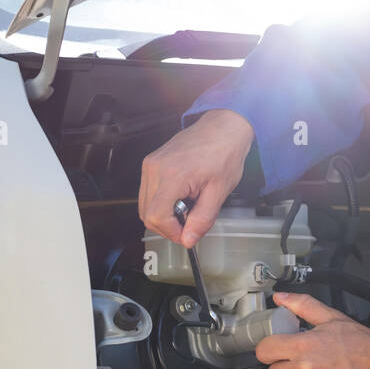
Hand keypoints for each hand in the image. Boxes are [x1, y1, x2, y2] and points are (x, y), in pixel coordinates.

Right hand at [139, 108, 254, 246]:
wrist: (223, 129)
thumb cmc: (225, 154)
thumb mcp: (219, 192)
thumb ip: (202, 219)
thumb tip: (188, 239)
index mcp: (173, 175)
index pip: (156, 216)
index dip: (171, 231)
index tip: (187, 233)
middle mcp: (155, 169)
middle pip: (147, 214)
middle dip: (167, 225)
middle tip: (190, 222)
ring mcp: (150, 164)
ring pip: (145, 204)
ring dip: (164, 214)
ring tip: (188, 205)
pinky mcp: (151, 162)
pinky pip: (148, 191)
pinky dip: (162, 201)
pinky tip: (181, 195)